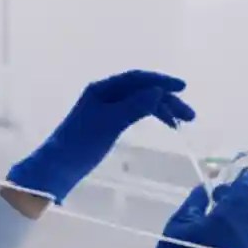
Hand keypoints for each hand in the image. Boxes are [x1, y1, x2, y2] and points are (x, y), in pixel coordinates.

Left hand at [7, 70, 194, 201]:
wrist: (57, 168)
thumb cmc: (80, 145)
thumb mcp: (109, 124)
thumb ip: (134, 106)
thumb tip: (158, 91)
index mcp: (102, 89)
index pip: (137, 78)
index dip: (161, 80)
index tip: (183, 88)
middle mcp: (105, 94)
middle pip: (141, 90)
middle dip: (167, 99)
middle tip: (190, 116)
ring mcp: (106, 109)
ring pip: (140, 102)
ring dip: (162, 109)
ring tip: (182, 123)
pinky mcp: (107, 123)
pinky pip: (134, 113)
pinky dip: (150, 116)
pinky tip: (164, 123)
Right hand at [134, 169, 247, 247]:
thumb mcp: (179, 220)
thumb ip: (197, 201)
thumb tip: (206, 188)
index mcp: (227, 219)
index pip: (243, 192)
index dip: (245, 179)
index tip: (246, 170)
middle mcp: (245, 234)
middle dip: (242, 198)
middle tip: (222, 197)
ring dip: (246, 217)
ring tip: (226, 219)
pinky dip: (247, 236)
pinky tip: (232, 237)